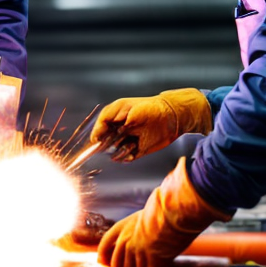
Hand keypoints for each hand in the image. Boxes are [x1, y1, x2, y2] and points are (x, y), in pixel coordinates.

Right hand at [90, 88, 211, 161]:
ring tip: (131, 142)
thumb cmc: (147, 107)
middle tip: (120, 137)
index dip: (97, 138)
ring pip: (114, 154)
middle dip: (108, 145)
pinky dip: (126, 157)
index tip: (99, 141)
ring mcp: (127, 141)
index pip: (97, 133)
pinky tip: (134, 147)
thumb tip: (95, 137)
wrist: (170, 116)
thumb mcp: (121, 107)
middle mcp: (118, 132)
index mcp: (112, 120)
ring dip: (120, 151)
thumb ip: (105, 120)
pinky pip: (125, 159)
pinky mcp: (136, 151)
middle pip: (104, 145)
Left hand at [97, 157, 230, 266]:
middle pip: (116, 264)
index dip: (103, 255)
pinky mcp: (152, 261)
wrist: (174, 211)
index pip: (106, 244)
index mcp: (123, 226)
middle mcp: (127, 240)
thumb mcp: (145, 213)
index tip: (103, 262)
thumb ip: (139, 224)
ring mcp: (138, 252)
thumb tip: (144, 227)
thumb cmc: (164, 207)